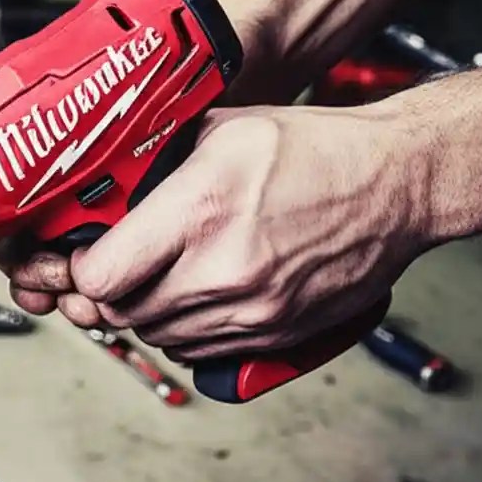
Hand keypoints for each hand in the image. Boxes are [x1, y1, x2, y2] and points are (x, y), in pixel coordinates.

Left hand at [0, 103, 431, 360]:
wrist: (398, 184)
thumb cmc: (314, 150)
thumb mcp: (221, 130)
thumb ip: (156, 164)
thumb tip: (103, 187)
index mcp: (200, 211)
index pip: (101, 277)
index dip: (83, 270)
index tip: (87, 254)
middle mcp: (222, 269)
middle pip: (122, 314)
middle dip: (108, 294)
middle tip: (117, 267)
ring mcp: (251, 310)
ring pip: (157, 337)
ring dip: (145, 313)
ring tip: (159, 276)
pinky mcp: (273, 335)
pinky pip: (199, 352)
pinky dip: (184, 330)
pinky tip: (195, 295)